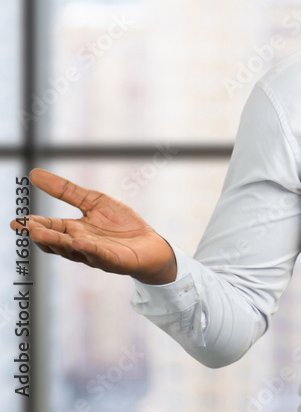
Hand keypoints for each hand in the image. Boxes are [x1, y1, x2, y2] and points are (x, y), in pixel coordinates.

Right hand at [9, 168, 177, 284]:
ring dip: (58, 242)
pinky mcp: (115, 260)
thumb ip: (67, 191)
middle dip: (42, 235)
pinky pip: (100, 255)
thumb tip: (34, 173)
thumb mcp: (94, 201)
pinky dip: (89, 250)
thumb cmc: (121, 224)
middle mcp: (81, 245)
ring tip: (42, 234)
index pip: (50, 228)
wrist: (151, 244)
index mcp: (74, 231)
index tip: (16, 222)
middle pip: (57, 241)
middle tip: (27, 228)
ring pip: (74, 250)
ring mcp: (97, 254)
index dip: (33, 226)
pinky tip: (79, 242)